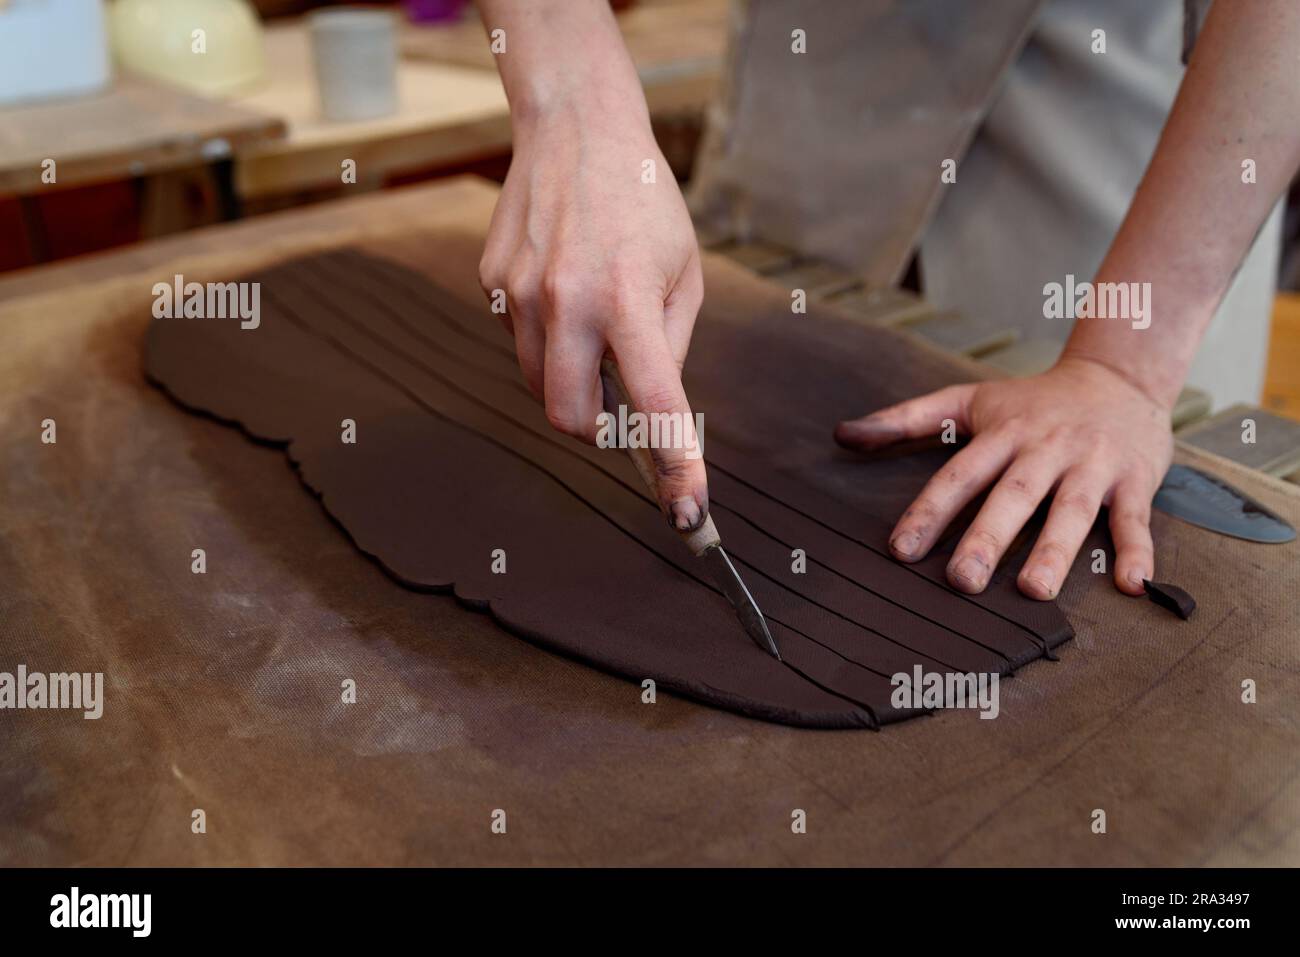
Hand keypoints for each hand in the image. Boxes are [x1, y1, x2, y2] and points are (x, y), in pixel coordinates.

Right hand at [478, 96, 707, 530]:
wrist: (575, 128)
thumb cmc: (644, 201)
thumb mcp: (683, 272)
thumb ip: (669, 346)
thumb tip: (651, 407)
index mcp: (626, 300)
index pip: (654, 404)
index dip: (673, 468)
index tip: (688, 515)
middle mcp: (565, 302)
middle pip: (569, 419)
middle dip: (598, 429)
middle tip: (622, 401)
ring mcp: (518, 295)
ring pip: (538, 384)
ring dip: (570, 380)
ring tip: (593, 323)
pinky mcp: (491, 284)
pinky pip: (518, 341)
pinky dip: (545, 339)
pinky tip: (562, 288)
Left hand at [834, 357, 1174, 598]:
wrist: (1120, 376)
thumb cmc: (1033, 400)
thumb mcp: (968, 400)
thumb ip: (905, 419)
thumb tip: (841, 435)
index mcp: (1003, 433)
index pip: (959, 475)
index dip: (930, 512)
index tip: (901, 549)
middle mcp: (1045, 448)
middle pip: (1013, 495)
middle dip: (988, 537)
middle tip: (962, 582)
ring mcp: (1092, 465)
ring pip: (1073, 510)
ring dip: (1055, 550)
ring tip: (1033, 590)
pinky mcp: (1135, 480)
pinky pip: (1135, 519)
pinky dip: (1137, 551)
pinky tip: (1132, 586)